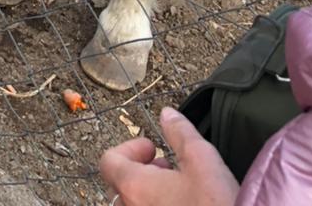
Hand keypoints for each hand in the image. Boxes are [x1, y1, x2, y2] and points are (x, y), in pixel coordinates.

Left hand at [99, 107, 237, 205]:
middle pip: (119, 183)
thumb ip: (180, 132)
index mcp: (134, 187)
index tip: (152, 147)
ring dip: (148, 190)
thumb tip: (167, 115)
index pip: (109, 161)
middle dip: (141, 169)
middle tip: (166, 167)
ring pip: (132, 204)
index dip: (130, 148)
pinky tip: (182, 205)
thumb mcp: (202, 160)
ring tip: (177, 189)